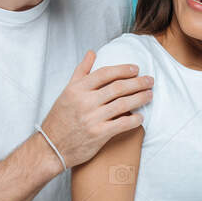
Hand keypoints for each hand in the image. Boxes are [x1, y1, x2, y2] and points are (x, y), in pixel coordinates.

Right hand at [39, 51, 153, 168]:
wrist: (51, 147)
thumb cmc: (60, 118)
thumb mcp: (66, 92)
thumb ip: (81, 72)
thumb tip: (92, 53)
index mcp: (77, 89)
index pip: (105, 73)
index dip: (123, 69)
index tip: (136, 69)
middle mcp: (85, 102)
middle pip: (118, 87)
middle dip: (138, 83)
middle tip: (150, 80)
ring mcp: (92, 118)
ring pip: (123, 104)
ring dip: (140, 98)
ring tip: (150, 95)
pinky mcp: (99, 134)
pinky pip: (122, 124)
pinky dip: (134, 119)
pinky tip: (141, 117)